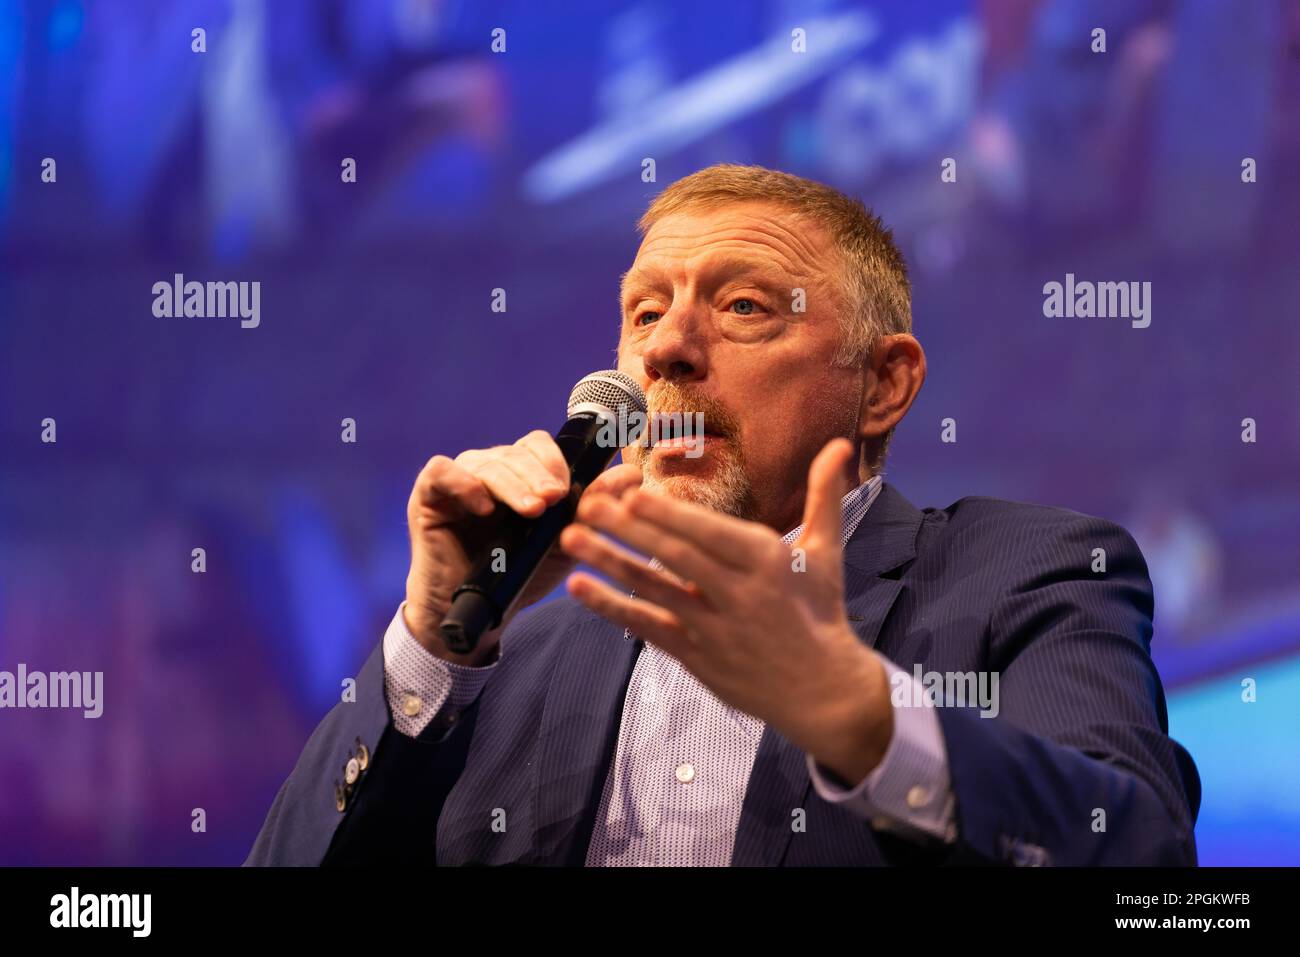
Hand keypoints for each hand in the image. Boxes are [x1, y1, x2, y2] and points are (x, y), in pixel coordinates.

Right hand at [404, 430, 641, 664]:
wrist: (480, 614)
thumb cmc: (521, 573)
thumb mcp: (565, 541)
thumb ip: (594, 508)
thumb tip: (632, 475)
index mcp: (522, 473)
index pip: (539, 447)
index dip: (554, 462)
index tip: (567, 490)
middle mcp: (491, 469)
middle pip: (515, 452)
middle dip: (537, 475)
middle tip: (554, 500)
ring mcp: (459, 478)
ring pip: (486, 462)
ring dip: (511, 483)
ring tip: (531, 509)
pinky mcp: (429, 493)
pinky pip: (443, 471)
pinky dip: (464, 483)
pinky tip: (483, 506)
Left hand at [559, 438, 892, 783]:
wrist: (823, 691)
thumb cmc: (820, 612)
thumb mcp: (827, 552)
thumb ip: (824, 496)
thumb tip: (840, 445)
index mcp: (768, 562)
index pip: (712, 535)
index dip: (671, 516)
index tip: (633, 493)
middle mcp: (738, 595)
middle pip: (676, 557)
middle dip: (628, 528)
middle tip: (587, 503)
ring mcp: (713, 628)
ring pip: (654, 590)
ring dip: (609, 562)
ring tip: (571, 538)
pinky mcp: (695, 656)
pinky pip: (647, 627)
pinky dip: (612, 607)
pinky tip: (579, 587)